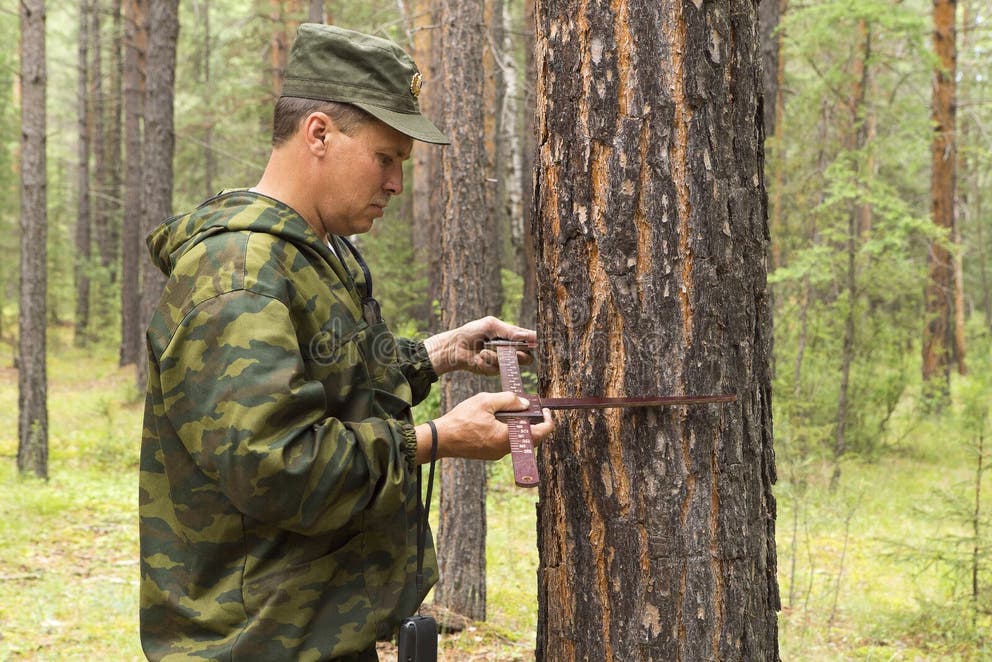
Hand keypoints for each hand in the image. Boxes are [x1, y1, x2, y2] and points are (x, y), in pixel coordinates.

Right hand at [415, 391, 553, 462]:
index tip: (547, 410)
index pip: (540, 434)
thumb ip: (508, 400)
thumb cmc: (461, 420)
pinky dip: (507, 430)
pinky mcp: (489, 453)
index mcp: (508, 438)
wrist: (441, 439)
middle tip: (528, 406)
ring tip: (509, 409)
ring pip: (516, 439)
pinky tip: (497, 418)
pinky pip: (505, 441)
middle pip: (529, 438)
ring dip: (517, 425)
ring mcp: (496, 453)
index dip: (548, 421)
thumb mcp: (485, 401)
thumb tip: (525, 403)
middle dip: (532, 421)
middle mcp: (505, 450)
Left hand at [423, 316, 535, 375]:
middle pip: (527, 358)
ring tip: (482, 351)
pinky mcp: (492, 371)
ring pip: (510, 365)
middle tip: (511, 350)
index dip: (535, 342)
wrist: (454, 347)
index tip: (536, 342)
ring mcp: (501, 363)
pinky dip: (485, 363)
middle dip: (519, 355)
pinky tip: (477, 358)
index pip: (529, 340)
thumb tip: (532, 336)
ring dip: (495, 357)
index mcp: (511, 336)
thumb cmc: (471, 332)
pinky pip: (495, 370)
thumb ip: (511, 332)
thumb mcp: (491, 326)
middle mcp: (509, 351)